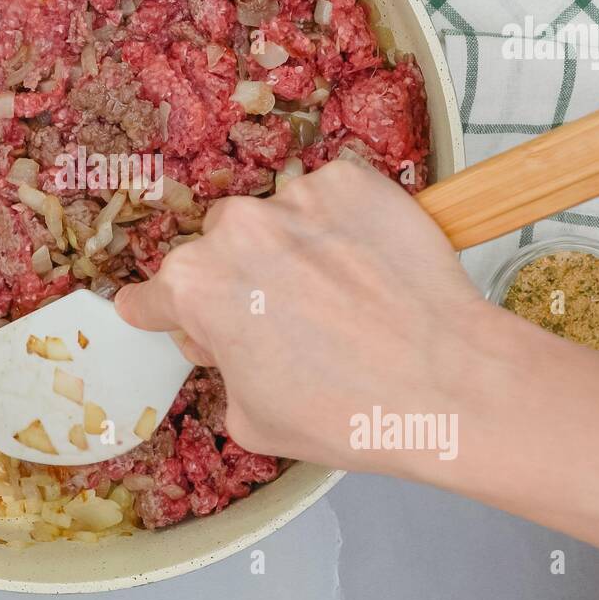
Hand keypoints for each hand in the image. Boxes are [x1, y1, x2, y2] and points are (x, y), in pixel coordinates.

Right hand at [115, 159, 493, 473]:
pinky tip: (366, 268)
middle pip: (215, 252)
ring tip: (338, 295)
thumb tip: (231, 344)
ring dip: (290, 248)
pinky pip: (328, 199)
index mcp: (192, 287)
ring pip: (273, 221)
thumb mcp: (249, 419)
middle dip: (237, 281)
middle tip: (285, 321)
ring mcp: (295, 198)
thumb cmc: (346, 413)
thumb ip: (221, 366)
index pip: (148, 297)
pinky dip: (340, 226)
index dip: (167, 319)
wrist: (450, 382)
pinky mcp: (350, 180)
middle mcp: (234, 229)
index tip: (184, 322)